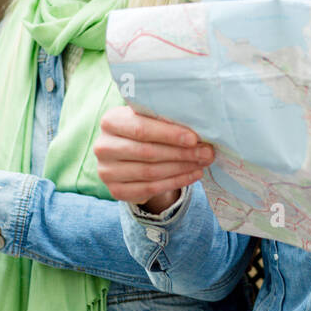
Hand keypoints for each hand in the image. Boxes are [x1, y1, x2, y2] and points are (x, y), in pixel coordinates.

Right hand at [94, 105, 214, 211]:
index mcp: (110, 121)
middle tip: (207, 152)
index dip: (169, 134)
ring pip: (150, 172)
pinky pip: (150, 188)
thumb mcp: (150, 120)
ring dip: (181, 168)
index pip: (141, 129)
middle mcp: (103, 146)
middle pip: (148, 152)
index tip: (194, 138)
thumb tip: (200, 127)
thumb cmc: (145, 131)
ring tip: (203, 163)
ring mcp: (106, 171)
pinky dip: (175, 182)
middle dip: (181, 153)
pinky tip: (192, 175)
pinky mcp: (115, 190)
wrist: (128, 156)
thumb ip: (166, 120)